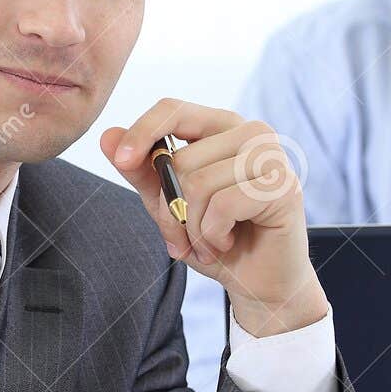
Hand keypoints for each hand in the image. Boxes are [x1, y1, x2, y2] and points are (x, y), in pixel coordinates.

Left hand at [100, 103, 327, 338]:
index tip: (122, 159)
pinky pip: (222, 206)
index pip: (174, 109)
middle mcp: (251, 133)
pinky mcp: (283, 187)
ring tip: (211, 242)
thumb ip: (142, 172)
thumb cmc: (217, 239)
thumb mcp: (169, 206)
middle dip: (171, 210)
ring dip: (193, 228)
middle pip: (180, 160)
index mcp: (222, 127)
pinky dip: (213, 235)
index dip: (143, 131)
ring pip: (198, 185)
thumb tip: (107, 135)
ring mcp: (272, 157)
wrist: (259, 283)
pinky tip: (228, 242)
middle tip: (186, 235)